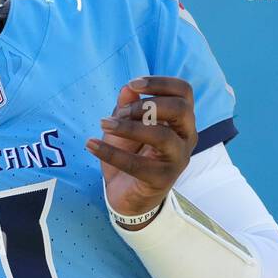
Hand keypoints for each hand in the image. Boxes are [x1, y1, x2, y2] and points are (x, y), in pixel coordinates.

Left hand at [85, 76, 197, 226]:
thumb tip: (127, 88)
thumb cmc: (131, 153)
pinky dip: (111, 153)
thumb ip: (126, 106)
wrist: (127, 194)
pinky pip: (137, 165)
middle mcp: (186, 136)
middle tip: (119, 112)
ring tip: (104, 124)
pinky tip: (91, 145)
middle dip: (146, 104)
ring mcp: (178, 159)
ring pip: (163, 136)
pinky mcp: (163, 179)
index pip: (184, 91)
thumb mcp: (125, 125)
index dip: (160, 83)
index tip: (133, 84)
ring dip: (129, 127)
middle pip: (181, 109)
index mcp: (180, 119)